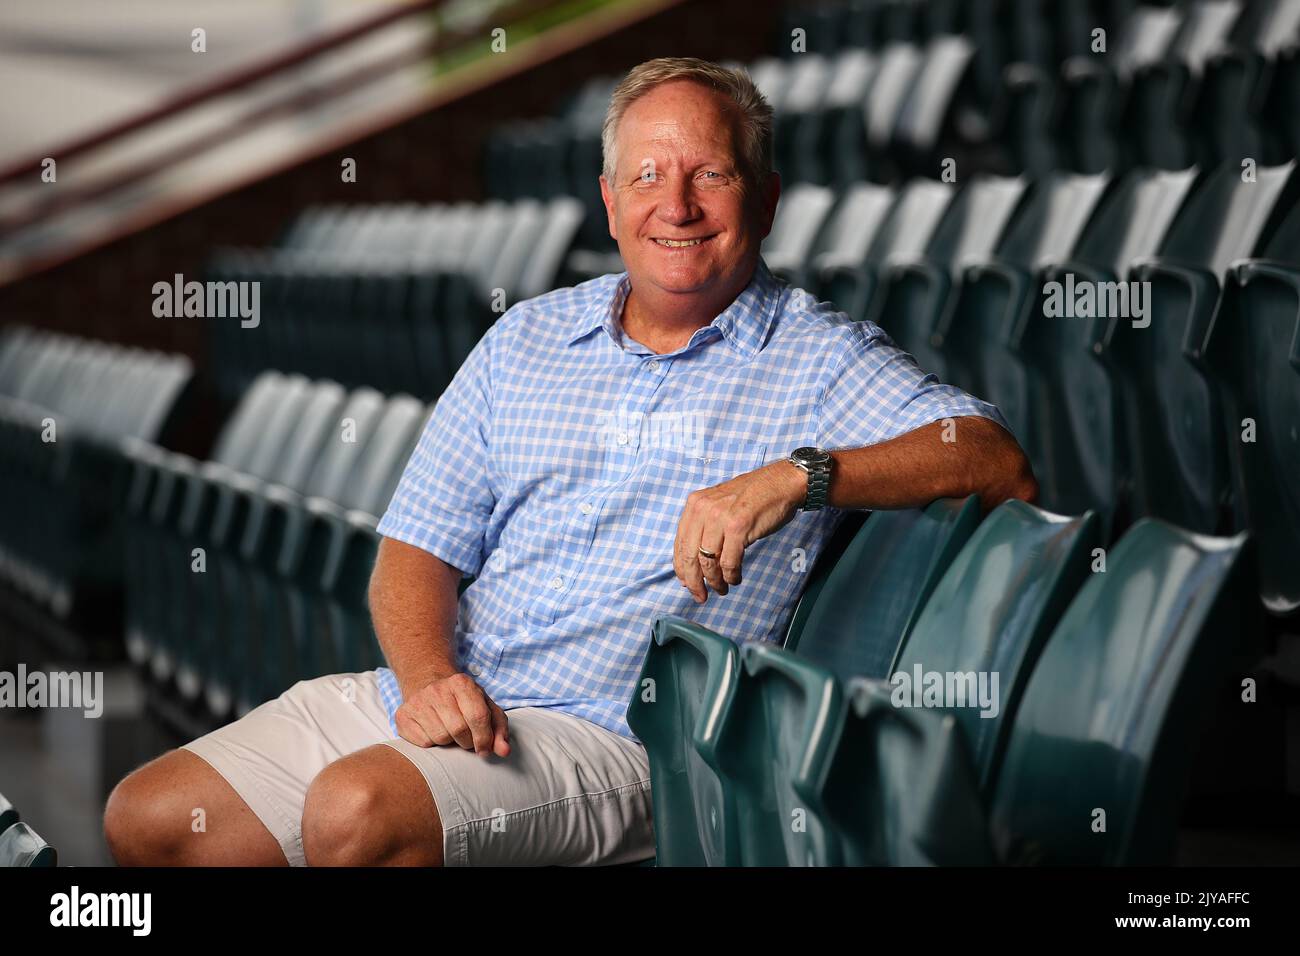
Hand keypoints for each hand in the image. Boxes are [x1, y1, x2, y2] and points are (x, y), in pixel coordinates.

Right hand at [395, 673, 510, 757]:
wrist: (428, 684)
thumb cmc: (463, 701)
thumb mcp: (486, 708)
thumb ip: (499, 730)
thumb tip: (504, 751)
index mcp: (462, 683)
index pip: (478, 716)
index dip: (484, 738)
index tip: (484, 749)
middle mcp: (437, 689)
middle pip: (459, 730)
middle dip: (467, 742)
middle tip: (466, 738)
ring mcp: (417, 701)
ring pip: (440, 738)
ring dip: (449, 742)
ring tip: (449, 732)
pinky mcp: (402, 715)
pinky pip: (423, 743)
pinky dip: (432, 743)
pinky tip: (433, 731)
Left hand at [673, 458, 807, 602]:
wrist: (781, 483)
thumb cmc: (753, 495)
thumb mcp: (719, 504)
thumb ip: (705, 526)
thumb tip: (696, 560)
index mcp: (695, 504)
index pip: (680, 543)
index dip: (682, 568)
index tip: (686, 583)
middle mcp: (703, 509)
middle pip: (690, 555)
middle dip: (694, 581)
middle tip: (700, 596)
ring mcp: (720, 518)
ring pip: (708, 562)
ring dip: (715, 581)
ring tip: (722, 588)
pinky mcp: (738, 527)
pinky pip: (729, 562)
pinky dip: (731, 575)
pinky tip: (735, 578)